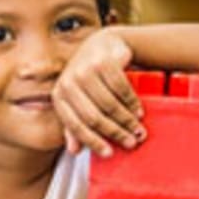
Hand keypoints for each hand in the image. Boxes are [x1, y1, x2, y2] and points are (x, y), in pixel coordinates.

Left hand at [52, 29, 145, 156]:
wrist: (102, 45)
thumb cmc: (90, 79)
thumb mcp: (79, 100)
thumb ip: (74, 124)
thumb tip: (74, 150)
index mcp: (59, 96)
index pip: (75, 125)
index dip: (93, 142)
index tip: (109, 154)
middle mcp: (68, 82)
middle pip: (95, 117)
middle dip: (116, 133)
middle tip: (131, 142)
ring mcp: (85, 70)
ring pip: (110, 105)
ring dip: (127, 120)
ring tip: (138, 130)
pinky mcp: (103, 61)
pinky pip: (120, 89)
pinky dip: (132, 102)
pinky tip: (139, 111)